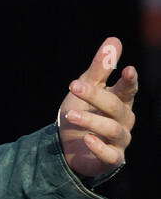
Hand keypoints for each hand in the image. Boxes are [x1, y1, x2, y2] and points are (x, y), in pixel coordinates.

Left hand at [58, 37, 137, 178]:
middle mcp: (123, 120)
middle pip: (115, 107)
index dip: (129, 80)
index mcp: (120, 100)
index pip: (128, 89)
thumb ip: (100, 67)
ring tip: (71, 115)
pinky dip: (99, 147)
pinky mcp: (110, 158)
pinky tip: (87, 139)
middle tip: (74, 85)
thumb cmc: (83, 110)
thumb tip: (113, 40)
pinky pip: (110, 155)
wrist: (68, 144)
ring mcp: (119, 140)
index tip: (128, 69)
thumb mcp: (87, 86)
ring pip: (112, 130)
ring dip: (91, 121)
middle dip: (95, 96)